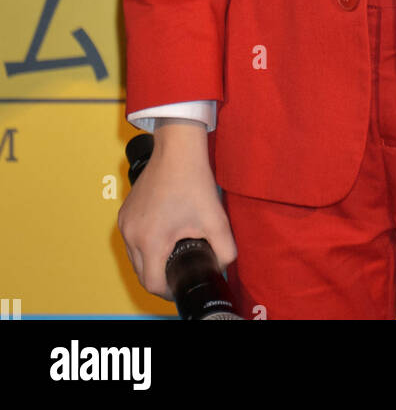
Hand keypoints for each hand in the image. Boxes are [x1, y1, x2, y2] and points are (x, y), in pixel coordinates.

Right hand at [118, 122, 237, 300]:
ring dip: (150, 262)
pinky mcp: (124, 212)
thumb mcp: (216, 220)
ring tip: (172, 256)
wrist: (177, 150)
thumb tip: (223, 267)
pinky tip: (162, 238)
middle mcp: (131, 234)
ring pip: (134, 256)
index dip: (169, 291)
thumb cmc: (193, 181)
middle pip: (141, 273)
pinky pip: (131, 239)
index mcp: (150, 241)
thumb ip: (225, 251)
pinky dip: (144, 245)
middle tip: (180, 272)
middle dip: (160, 278)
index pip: (152, 284)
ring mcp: (125, 222)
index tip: (181, 285)